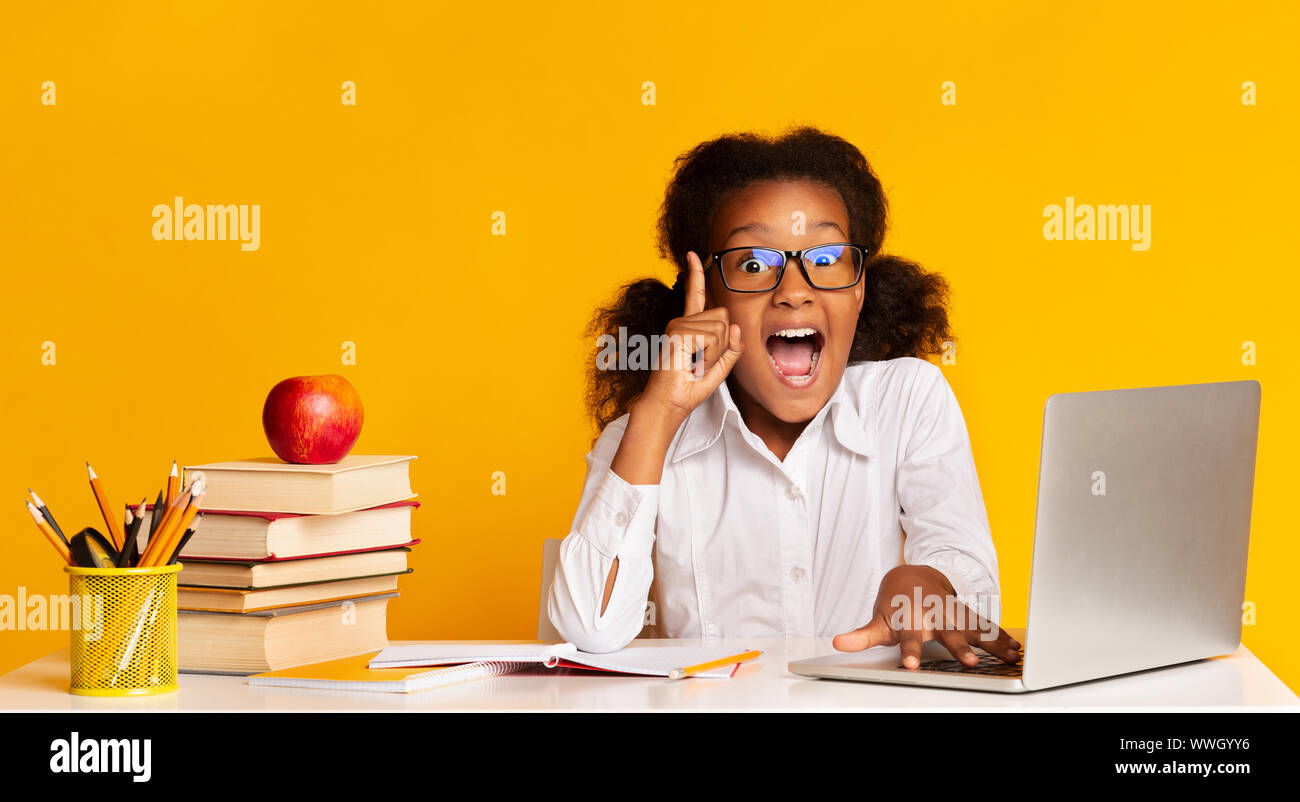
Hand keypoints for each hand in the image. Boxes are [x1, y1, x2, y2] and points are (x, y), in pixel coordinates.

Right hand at [635, 250, 743, 423]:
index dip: (696, 274)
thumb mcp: (719, 368)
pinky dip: (707, 356)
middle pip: (723, 317)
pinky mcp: (678, 332)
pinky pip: (711, 339)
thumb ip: (731, 348)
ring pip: (721, 329)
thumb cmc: (689, 388)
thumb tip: (735, 326)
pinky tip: (691, 364)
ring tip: (694, 364)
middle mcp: (682, 321)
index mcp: (689, 326)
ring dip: (714, 353)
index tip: (693, 254)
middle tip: (701, 362)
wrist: (669, 404)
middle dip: (722, 344)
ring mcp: (679, 325)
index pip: (696, 296)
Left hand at [831, 565, 1021, 669]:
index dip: (910, 652)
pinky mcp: (966, 613)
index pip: (908, 638)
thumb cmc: (894, 604)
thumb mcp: (877, 619)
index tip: (912, 665)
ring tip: (1007, 656)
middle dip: (959, 646)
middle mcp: (934, 614)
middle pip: (948, 632)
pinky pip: (985, 624)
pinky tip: (1015, 648)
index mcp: (910, 619)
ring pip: (972, 627)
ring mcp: (952, 612)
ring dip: (990, 641)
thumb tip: (838, 643)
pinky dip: (1000, 635)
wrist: (911, 575)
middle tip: (970, 662)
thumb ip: (861, 635)